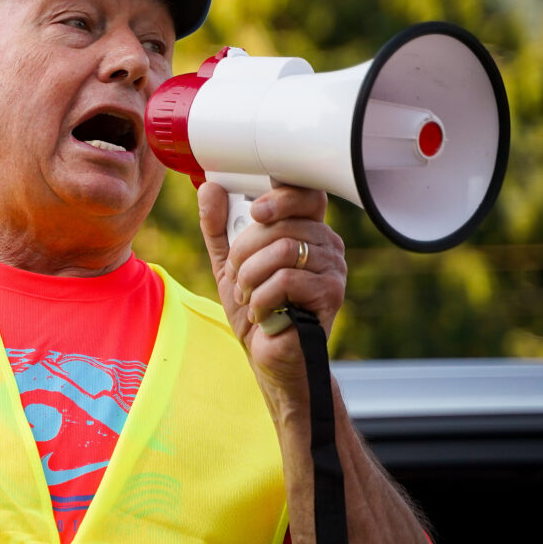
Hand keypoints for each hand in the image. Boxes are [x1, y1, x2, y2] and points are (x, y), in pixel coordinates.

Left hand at [197, 182, 346, 391]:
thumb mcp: (229, 264)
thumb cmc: (257, 308)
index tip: (255, 211)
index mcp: (306, 230)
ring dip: (250, 276)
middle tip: (236, 275)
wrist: (270, 355)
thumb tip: (209, 188)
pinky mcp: (331, 293)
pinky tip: (261, 313)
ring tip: (247, 296)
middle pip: (282, 224)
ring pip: (282, 250)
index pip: (304, 195)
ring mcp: (334, 268)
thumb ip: (218, 227)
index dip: (279, 197)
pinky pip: (286, 280)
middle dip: (244, 251)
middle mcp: (326, 244)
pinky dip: (262, 298)